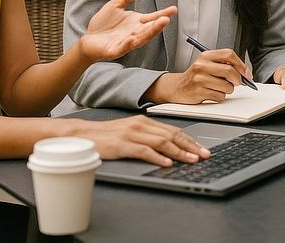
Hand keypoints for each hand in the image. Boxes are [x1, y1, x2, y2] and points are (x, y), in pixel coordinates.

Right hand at [74, 116, 210, 166]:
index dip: (189, 140)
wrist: (81, 134)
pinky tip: (167, 163)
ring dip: (179, 152)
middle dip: (190, 146)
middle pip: (171, 135)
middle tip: (204, 155)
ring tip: (191, 159)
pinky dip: (157, 157)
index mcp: (144, 121)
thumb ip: (148, 137)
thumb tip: (169, 149)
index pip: (173, 130)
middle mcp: (140, 125)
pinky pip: (143, 150)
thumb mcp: (130, 132)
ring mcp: (131, 134)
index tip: (202, 148)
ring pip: (161, 142)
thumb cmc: (106, 136)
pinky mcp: (121, 145)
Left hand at [79, 0, 174, 61]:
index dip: (163, 14)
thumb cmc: (103, 24)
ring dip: (148, 34)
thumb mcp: (116, 5)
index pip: (152, 18)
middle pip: (149, 30)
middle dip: (157, 25)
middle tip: (166, 19)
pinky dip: (128, 44)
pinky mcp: (114, 50)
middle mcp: (134, 33)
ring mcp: (126, 42)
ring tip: (157, 26)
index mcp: (136, 23)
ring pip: (140, 39)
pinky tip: (132, 39)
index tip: (174, 9)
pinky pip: (123, 48)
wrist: (88, 40)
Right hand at [152, 49, 248, 103]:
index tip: (246, 74)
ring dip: (227, 90)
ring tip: (219, 88)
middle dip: (237, 80)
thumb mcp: (208, 64)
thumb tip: (245, 73)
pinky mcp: (198, 92)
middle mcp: (202, 65)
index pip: (229, 55)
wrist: (178, 87)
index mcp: (206, 56)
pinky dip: (220, 97)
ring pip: (227, 86)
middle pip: (230, 71)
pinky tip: (211, 93)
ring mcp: (199, 79)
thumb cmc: (197, 76)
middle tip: (235, 82)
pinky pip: (220, 96)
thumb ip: (225, 64)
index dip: (241, 65)